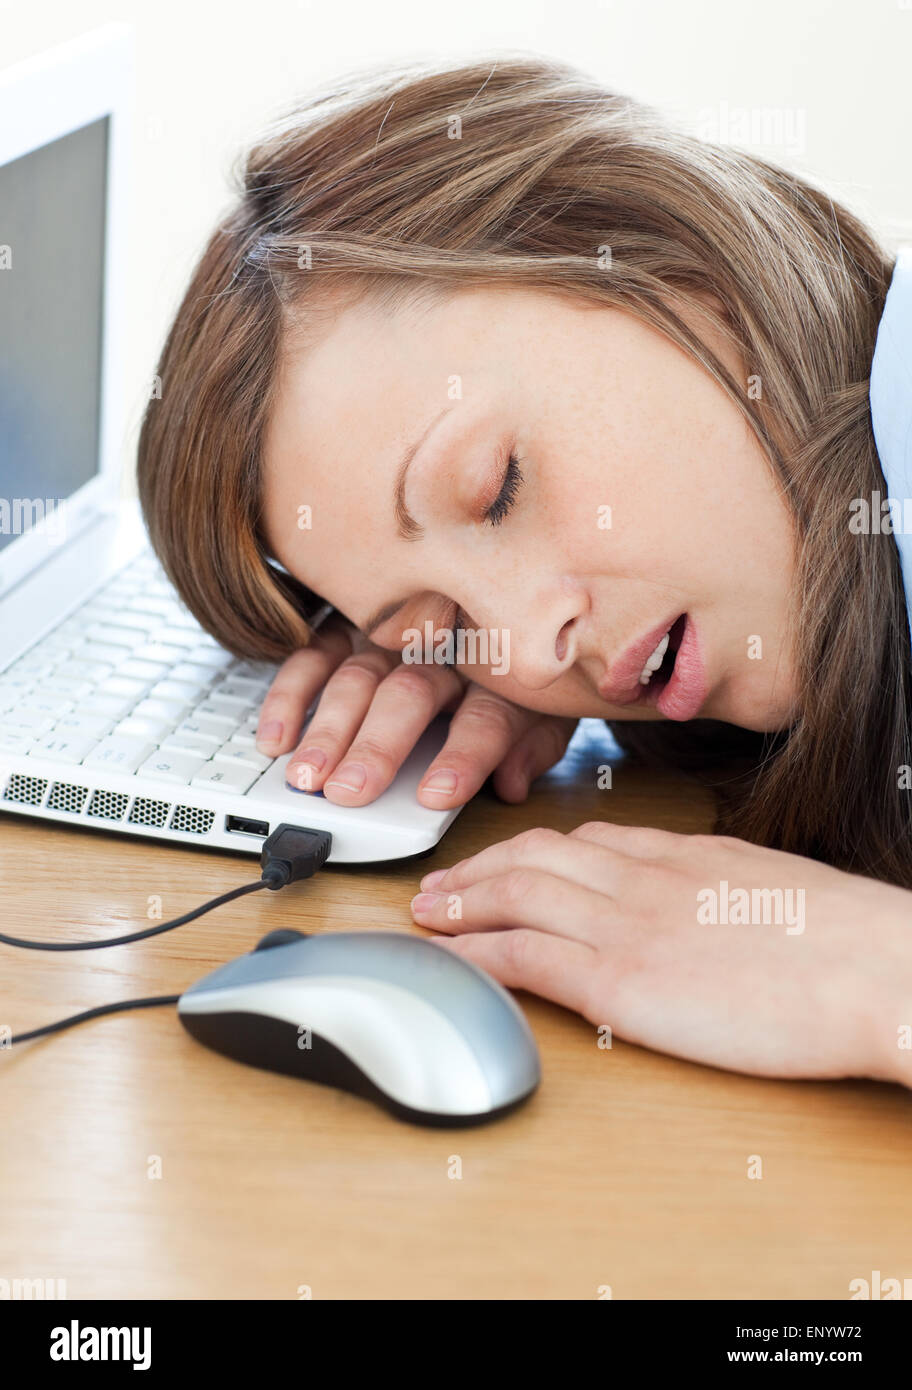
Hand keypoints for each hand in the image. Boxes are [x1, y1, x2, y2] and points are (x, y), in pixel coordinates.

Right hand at [255, 616, 577, 807]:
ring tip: (306, 777)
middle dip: (377, 746)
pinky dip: (289, 696)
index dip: (463, 757)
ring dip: (327, 730)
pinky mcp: (350, 628)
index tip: (435, 796)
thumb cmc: (518, 677)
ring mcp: (394, 636)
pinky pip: (314, 657)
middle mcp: (444, 650)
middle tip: (349, 792)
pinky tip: (274, 739)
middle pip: (410, 694)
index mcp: (502, 676)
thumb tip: (511, 783)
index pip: (486, 717)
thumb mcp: (547, 714)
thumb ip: (532, 749)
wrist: (503, 590)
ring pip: (357, 678)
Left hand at [410, 822, 911, 1086]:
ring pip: (517, 896)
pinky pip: (525, 958)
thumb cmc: (848, 942)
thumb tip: (702, 904)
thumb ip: (722, 889)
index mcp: (686, 855)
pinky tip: (451, 960)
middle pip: (536, 856)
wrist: (879, 970)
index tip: (504, 863)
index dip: (529, 851)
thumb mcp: (774, 889)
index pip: (586, 840)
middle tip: (440, 887)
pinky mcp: (621, 982)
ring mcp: (628, 925)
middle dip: (478, 870)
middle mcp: (646, 878)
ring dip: (462, 904)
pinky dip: (477, 954)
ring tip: (427, 917)